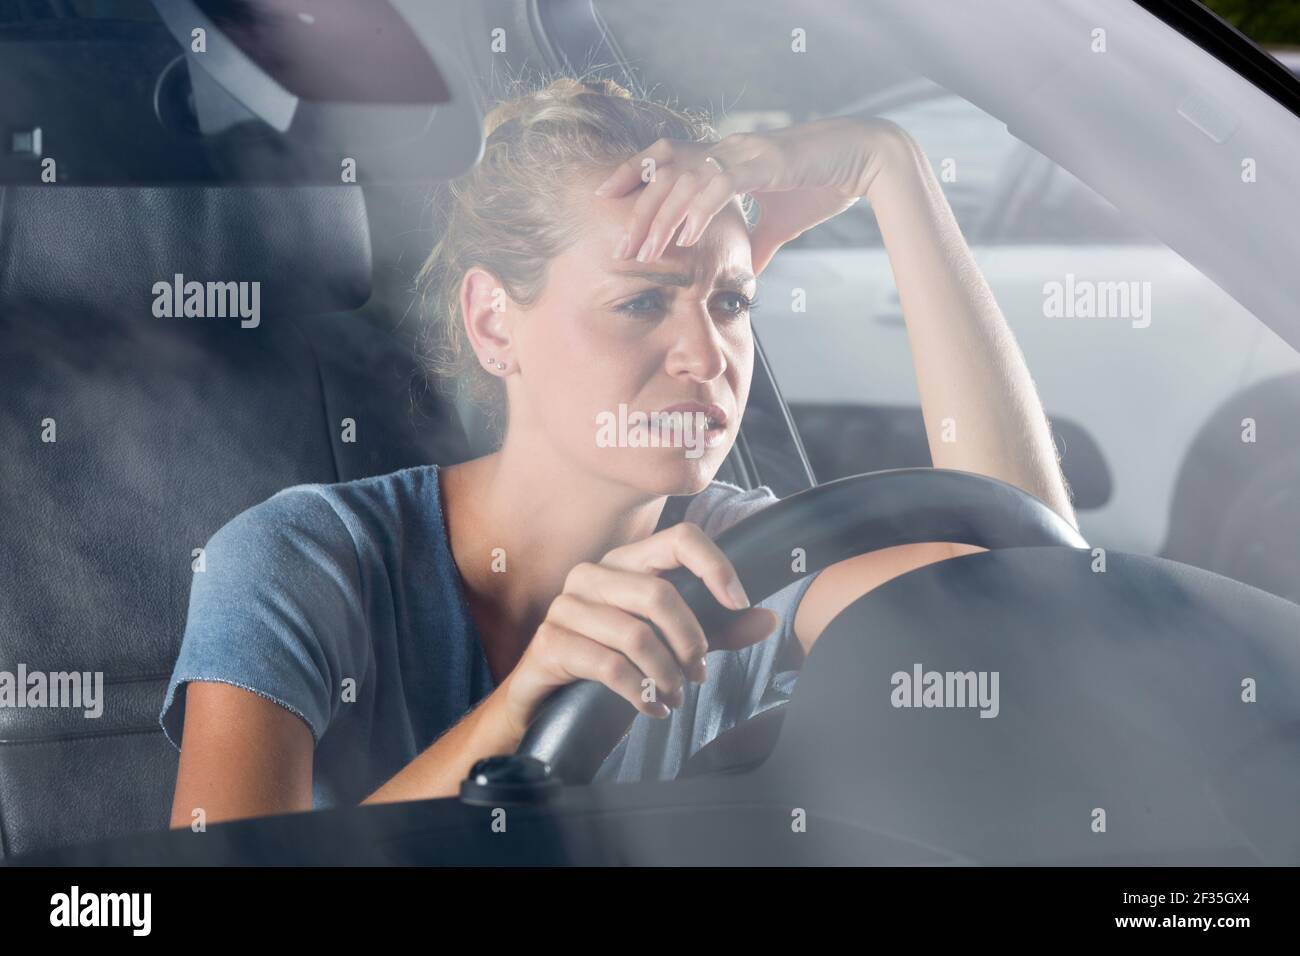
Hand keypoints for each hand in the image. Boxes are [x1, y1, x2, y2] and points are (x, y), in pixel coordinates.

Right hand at [499, 522, 779, 738]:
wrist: (543, 703)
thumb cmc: (608, 665)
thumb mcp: (669, 646)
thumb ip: (715, 631)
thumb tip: (768, 620)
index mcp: (624, 563)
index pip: (679, 538)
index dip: (715, 567)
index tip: (739, 603)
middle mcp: (592, 575)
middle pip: (659, 593)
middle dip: (690, 641)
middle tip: (698, 673)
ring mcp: (566, 606)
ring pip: (636, 634)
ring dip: (666, 675)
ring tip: (675, 697)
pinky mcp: (550, 642)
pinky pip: (608, 665)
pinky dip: (639, 692)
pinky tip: (651, 708)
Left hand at [594, 116, 912, 272]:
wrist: (868, 162)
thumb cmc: (825, 185)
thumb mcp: (781, 224)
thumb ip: (757, 245)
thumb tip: (746, 274)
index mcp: (725, 158)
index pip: (665, 160)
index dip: (632, 175)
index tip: (604, 200)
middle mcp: (727, 150)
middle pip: (665, 173)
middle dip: (638, 213)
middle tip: (619, 250)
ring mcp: (743, 153)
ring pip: (686, 180)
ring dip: (663, 219)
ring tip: (645, 254)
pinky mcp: (764, 163)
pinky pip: (721, 185)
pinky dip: (699, 210)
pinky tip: (685, 236)